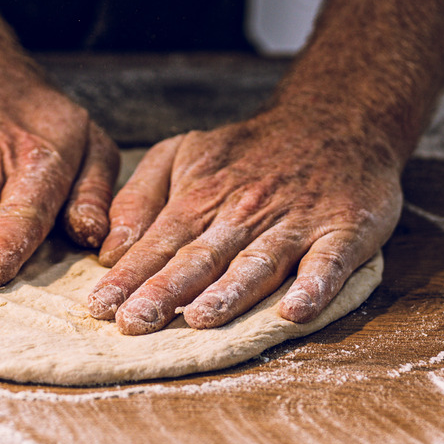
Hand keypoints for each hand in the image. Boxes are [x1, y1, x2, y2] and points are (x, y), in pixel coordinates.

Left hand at [85, 108, 401, 333]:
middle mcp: (245, 213)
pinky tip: (295, 312)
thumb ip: (141, 199)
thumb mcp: (183, 154)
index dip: (129, 276)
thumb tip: (110, 251)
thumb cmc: (248, 152)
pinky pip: (329, 262)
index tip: (99, 308)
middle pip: (201, 256)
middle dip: (166, 291)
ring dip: (229, 292)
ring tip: (200, 319)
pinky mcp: (344, 231)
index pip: (159, 242)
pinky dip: (314, 286)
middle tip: (133, 323)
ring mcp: (296, 223)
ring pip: (258, 262)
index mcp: (202, 198)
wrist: (335, 120)